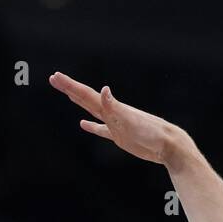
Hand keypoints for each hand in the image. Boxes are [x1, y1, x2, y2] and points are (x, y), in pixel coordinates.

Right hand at [50, 72, 188, 166]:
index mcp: (112, 108)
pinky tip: (83, 124)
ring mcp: (114, 124)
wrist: (167, 144)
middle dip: (69, 89)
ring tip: (67, 93)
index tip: (56, 77)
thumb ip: (115, 107)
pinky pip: (101, 131)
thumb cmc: (151, 132)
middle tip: (55, 78)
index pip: (86, 94)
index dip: (70, 86)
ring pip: (92, 110)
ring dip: (79, 102)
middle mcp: (111, 112)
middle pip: (86, 98)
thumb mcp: (130, 120)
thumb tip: (104, 90)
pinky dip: (91, 127)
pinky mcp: (119, 136)